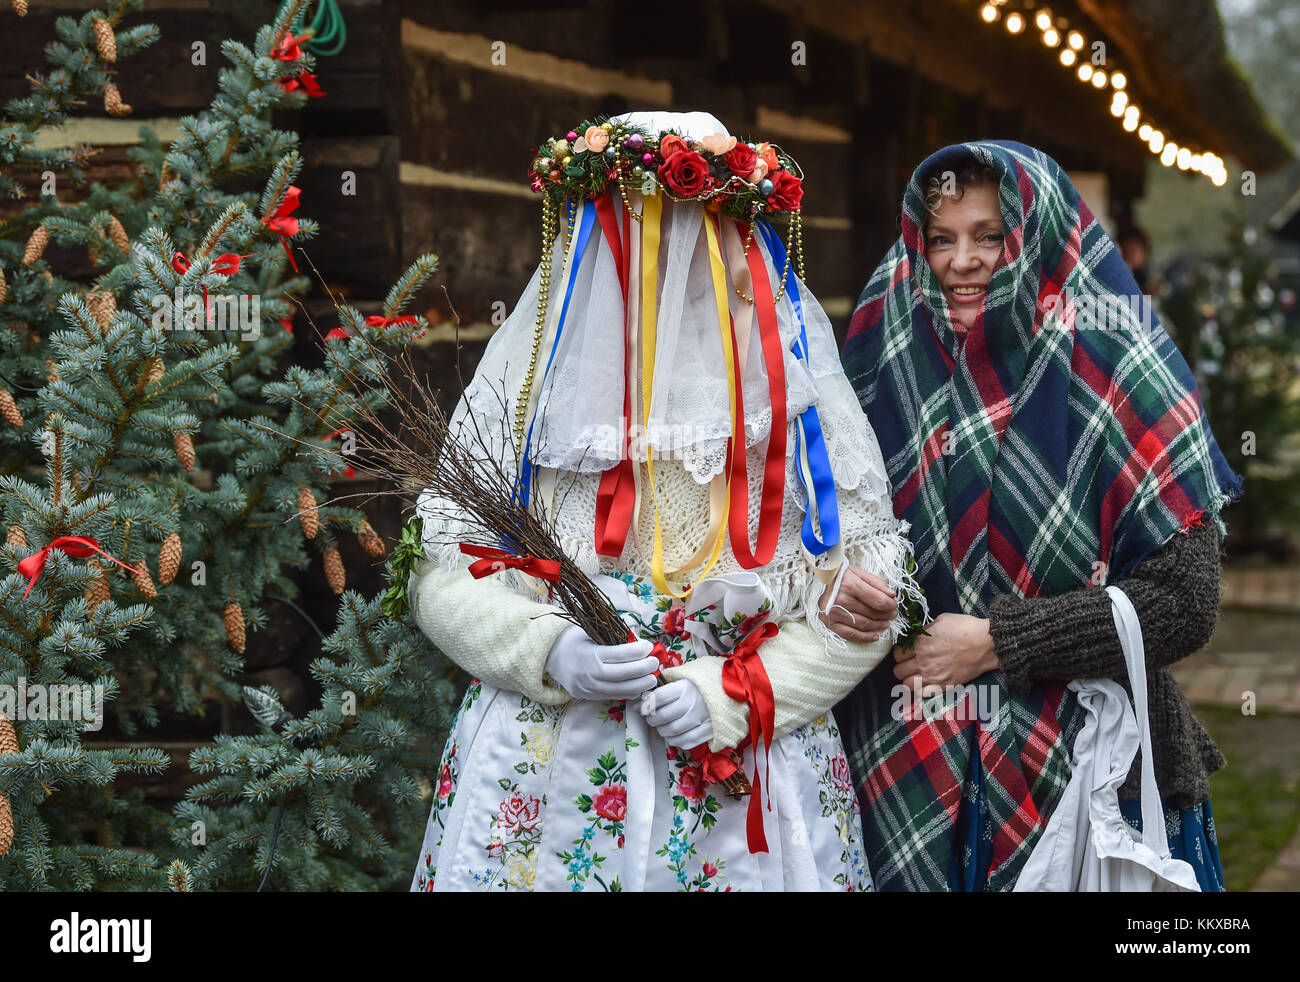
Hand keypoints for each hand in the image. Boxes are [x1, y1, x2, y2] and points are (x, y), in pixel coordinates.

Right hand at [544, 625, 659, 700]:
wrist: (550, 658)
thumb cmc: (573, 641)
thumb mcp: (589, 631)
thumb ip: (612, 634)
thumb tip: (637, 636)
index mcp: (589, 654)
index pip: (618, 655)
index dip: (637, 651)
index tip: (648, 646)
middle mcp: (588, 673)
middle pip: (622, 675)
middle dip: (643, 670)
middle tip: (655, 663)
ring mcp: (588, 687)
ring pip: (619, 690)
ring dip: (640, 685)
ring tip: (652, 678)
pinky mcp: (589, 696)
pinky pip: (613, 697)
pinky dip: (629, 693)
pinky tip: (639, 687)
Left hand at [640, 679, 712, 748]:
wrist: (730, 693)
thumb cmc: (704, 683)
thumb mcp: (687, 675)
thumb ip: (669, 680)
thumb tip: (647, 689)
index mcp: (685, 687)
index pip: (657, 698)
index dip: (645, 704)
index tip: (640, 707)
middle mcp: (691, 703)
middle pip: (662, 716)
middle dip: (651, 719)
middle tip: (650, 718)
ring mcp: (700, 719)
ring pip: (671, 731)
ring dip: (661, 730)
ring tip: (661, 726)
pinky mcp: (708, 732)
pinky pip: (685, 742)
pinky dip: (674, 740)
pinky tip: (673, 735)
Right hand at [818, 564, 897, 642]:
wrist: (821, 580)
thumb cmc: (842, 576)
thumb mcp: (859, 572)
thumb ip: (877, 582)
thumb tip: (892, 595)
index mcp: (849, 584)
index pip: (878, 601)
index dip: (890, 605)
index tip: (894, 606)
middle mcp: (840, 599)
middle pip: (872, 613)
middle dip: (886, 615)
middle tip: (892, 615)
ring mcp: (833, 612)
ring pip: (863, 625)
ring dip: (878, 626)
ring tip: (885, 623)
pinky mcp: (829, 622)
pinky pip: (850, 634)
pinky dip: (864, 637)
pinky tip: (875, 636)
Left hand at [892, 612, 997, 692]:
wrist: (986, 643)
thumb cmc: (965, 628)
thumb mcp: (941, 620)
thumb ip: (925, 630)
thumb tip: (919, 635)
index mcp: (919, 643)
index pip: (897, 654)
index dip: (901, 653)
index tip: (906, 653)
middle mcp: (922, 661)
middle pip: (898, 671)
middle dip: (902, 667)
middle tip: (909, 665)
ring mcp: (932, 675)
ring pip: (907, 685)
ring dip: (909, 680)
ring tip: (916, 676)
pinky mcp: (944, 686)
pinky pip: (923, 694)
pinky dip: (921, 690)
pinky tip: (926, 684)